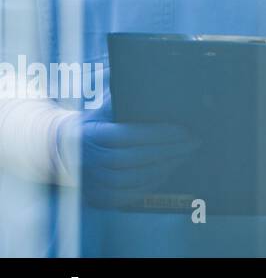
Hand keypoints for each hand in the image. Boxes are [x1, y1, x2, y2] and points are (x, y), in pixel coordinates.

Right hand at [55, 104, 199, 208]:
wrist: (58, 148)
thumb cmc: (91, 121)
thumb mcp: (101, 105)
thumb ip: (121, 95)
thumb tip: (153, 80)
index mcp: (90, 135)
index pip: (129, 136)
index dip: (159, 134)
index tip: (183, 130)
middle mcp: (89, 161)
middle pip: (136, 159)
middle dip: (170, 150)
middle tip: (194, 142)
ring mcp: (92, 182)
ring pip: (135, 179)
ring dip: (166, 167)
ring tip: (185, 155)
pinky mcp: (96, 197)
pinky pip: (129, 195)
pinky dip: (152, 184)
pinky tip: (168, 171)